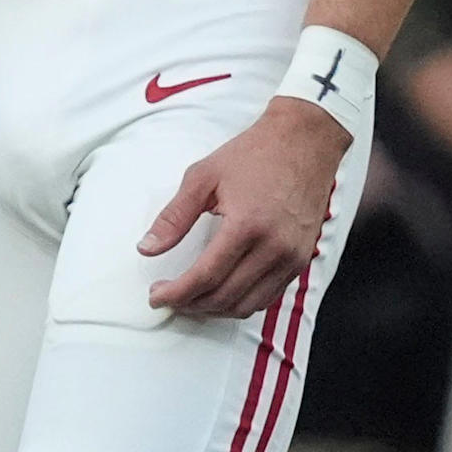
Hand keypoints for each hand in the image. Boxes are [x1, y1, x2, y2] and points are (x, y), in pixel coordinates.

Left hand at [143, 99, 348, 321]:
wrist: (305, 142)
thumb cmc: (254, 154)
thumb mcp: (204, 176)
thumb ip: (174, 216)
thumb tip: (147, 248)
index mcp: (247, 225)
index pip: (205, 276)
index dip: (177, 293)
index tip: (156, 296)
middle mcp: (274, 247)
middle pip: (225, 296)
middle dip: (191, 304)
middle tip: (169, 298)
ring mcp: (292, 257)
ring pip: (248, 305)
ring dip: (215, 310)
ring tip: (190, 299)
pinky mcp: (302, 260)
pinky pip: (268, 296)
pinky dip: (241, 303)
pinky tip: (220, 293)